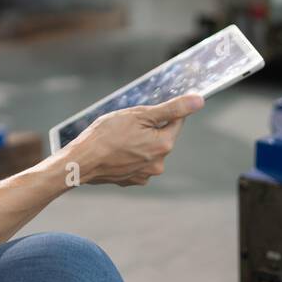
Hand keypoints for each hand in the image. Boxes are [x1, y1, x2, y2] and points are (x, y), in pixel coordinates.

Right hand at [62, 93, 204, 185]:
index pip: (176, 120)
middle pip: (161, 136)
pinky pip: (137, 162)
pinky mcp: (132, 180)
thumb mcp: (140, 115)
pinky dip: (129, 155)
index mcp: (164, 145)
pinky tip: (115, 151)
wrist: (81, 162)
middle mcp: (159, 163)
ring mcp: (145, 175)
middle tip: (126, 124)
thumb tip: (199, 100)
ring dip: (138, 142)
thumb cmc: (106, 135)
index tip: (147, 110)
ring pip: (148, 149)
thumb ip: (172, 108)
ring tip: (117, 139)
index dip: (162, 111)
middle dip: (148, 128)